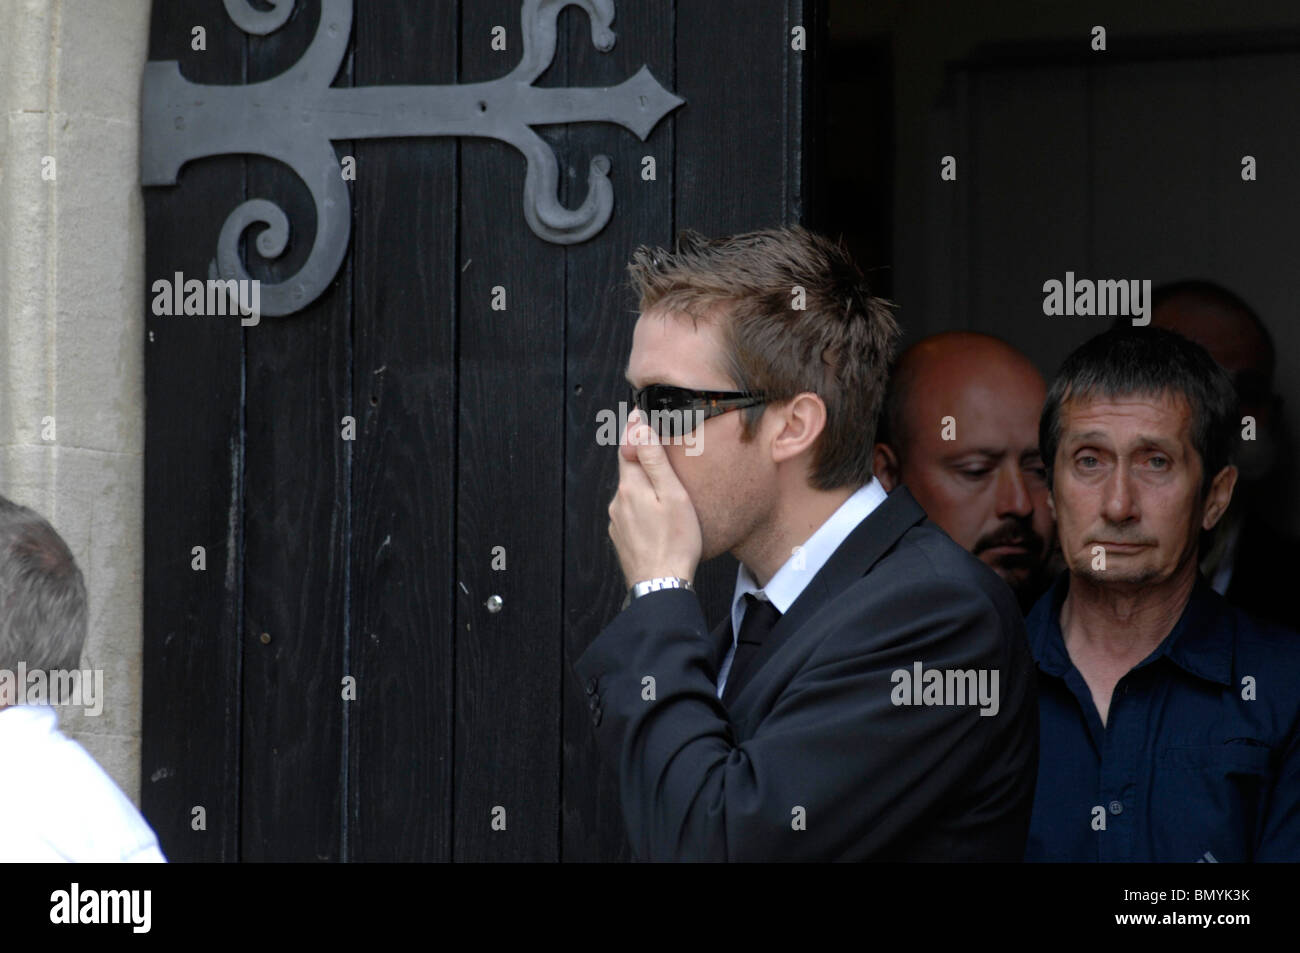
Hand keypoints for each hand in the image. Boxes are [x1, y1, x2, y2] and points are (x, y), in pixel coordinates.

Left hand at [608, 410, 702, 586]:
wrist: (661, 585)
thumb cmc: (675, 542)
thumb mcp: (672, 495)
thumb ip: (654, 461)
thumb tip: (639, 428)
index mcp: (630, 487)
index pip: (627, 448)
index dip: (634, 430)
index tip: (639, 413)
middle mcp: (618, 503)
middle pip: (627, 470)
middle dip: (638, 455)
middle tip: (652, 438)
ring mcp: (617, 522)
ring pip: (629, 493)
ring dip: (641, 484)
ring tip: (660, 480)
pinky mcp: (622, 539)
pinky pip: (630, 514)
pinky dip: (641, 506)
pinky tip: (657, 515)